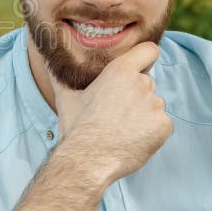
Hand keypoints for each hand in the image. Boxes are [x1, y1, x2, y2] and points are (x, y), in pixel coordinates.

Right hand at [50, 41, 171, 183]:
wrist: (88, 160)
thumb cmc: (76, 128)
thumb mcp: (66, 98)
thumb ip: (60, 77)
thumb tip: (48, 62)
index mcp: (119, 71)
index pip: (148, 50)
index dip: (145, 58)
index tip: (140, 67)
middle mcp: (141, 83)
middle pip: (147, 82)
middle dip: (136, 95)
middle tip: (116, 113)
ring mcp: (155, 105)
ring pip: (154, 105)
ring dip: (143, 115)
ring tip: (122, 130)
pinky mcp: (164, 126)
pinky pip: (162, 125)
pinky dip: (152, 133)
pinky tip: (133, 141)